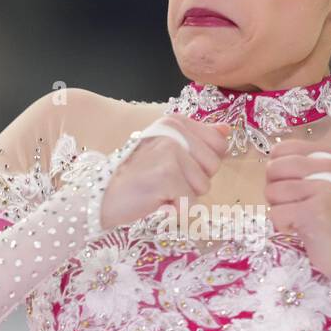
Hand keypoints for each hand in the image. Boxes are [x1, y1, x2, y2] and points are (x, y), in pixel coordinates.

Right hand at [99, 116, 231, 230]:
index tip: (178, 166)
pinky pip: (191, 202)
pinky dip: (175, 208)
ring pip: (204, 186)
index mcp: (175, 122)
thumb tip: (226, 129)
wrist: (104, 198)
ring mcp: (170, 152)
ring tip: (160, 190)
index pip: (219, 143)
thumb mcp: (167, 151)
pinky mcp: (167, 175)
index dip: (203, 163)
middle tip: (166, 181)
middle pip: (214, 166)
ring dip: (184, 196)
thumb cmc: (137, 177)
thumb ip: (198, 139)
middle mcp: (174, 131)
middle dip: (194, 181)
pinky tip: (156, 200)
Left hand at [263, 140, 330, 278]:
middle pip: (273, 168)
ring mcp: (324, 188)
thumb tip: (268, 163)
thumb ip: (294, 169)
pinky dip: (284, 226)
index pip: (281, 150)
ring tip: (300, 218)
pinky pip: (276, 213)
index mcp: (328, 156)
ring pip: (272, 192)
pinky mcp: (315, 211)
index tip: (293, 186)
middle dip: (275, 191)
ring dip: (280, 210)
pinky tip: (302, 229)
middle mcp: (329, 167)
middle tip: (295, 205)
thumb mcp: (315, 184)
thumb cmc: (327, 219)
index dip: (277, 171)